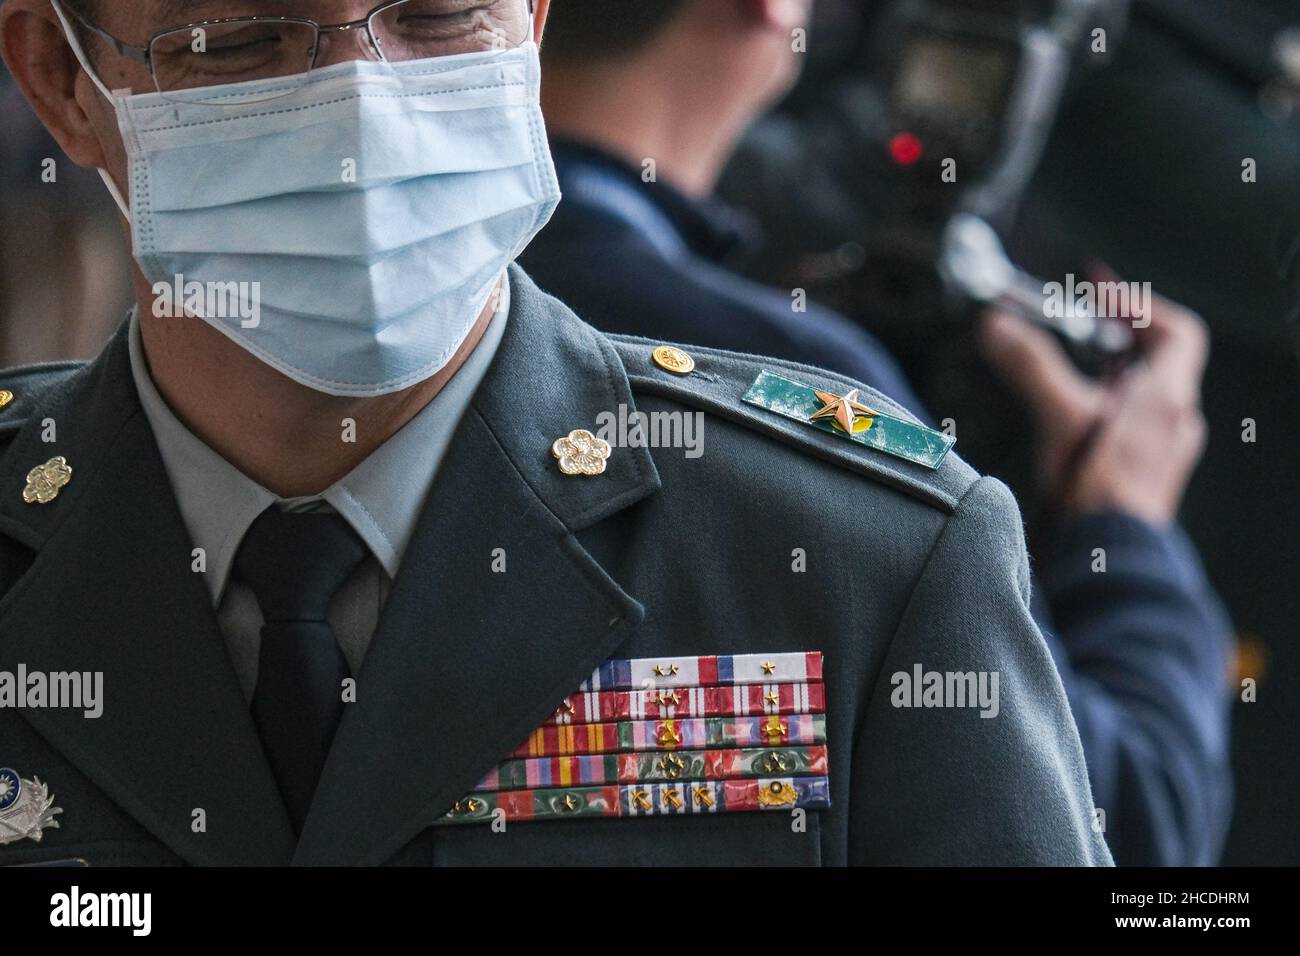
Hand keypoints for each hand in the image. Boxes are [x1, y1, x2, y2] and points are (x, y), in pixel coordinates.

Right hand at [979, 276, 1208, 525]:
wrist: (1110, 555)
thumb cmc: (1099, 490)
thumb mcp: (1060, 414)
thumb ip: (1030, 365)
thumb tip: (998, 326)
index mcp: (1166, 396)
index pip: (1178, 333)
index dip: (1141, 309)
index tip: (1104, 300)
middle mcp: (1171, 421)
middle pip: (1157, 362)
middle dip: (1117, 340)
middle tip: (1081, 328)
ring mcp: (1158, 451)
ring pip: (1140, 397)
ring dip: (1108, 376)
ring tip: (1070, 371)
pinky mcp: (1137, 476)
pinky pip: (1127, 429)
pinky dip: (1102, 411)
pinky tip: (1071, 422)